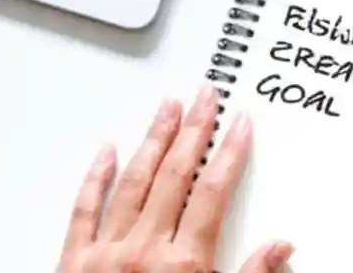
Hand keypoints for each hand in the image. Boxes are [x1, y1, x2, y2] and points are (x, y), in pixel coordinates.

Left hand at [58, 86, 293, 272]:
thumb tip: (281, 247)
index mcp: (184, 265)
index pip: (214, 192)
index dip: (229, 153)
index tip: (240, 125)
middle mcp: (144, 251)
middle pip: (175, 175)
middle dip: (193, 130)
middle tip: (205, 96)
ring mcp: (105, 253)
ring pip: (132, 182)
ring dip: (152, 140)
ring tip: (166, 109)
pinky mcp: (71, 263)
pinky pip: (84, 210)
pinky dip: (96, 178)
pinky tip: (106, 151)